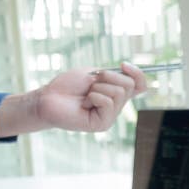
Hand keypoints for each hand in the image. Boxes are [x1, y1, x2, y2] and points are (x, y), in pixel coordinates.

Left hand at [0, 63, 146, 136]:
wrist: (48, 98)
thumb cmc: (68, 86)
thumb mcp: (94, 74)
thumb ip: (114, 75)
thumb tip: (130, 75)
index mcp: (116, 94)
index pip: (140, 86)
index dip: (138, 74)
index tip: (124, 65)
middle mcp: (116, 106)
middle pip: (129, 85)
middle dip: (109, 77)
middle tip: (91, 82)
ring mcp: (110, 116)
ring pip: (118, 92)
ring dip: (98, 87)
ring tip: (85, 95)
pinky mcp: (102, 123)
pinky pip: (107, 102)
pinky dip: (93, 97)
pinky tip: (84, 104)